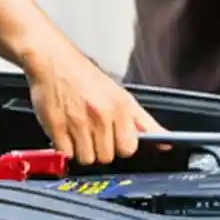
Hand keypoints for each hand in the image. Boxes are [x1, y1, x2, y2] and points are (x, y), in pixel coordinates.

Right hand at [25, 50, 166, 164]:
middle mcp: (101, 115)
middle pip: (107, 157)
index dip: (122, 146)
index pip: (129, 148)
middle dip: (100, 149)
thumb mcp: (120, 95)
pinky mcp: (57, 127)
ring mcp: (78, 122)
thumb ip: (143, 122)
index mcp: (120, 107)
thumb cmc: (85, 77)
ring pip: (87, 159)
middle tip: (93, 131)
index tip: (116, 139)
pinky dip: (64, 148)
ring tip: (78, 130)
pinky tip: (65, 131)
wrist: (53, 61)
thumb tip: (166, 142)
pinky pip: (66, 154)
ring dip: (82, 150)